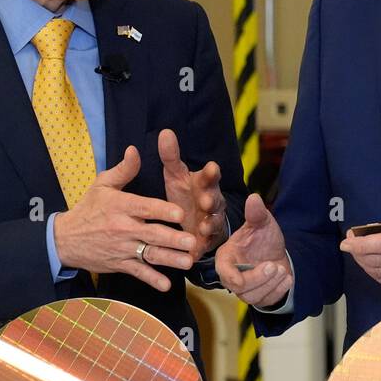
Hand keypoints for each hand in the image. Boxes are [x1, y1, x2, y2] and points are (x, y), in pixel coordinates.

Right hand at [52, 145, 196, 291]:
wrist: (64, 239)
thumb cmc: (89, 208)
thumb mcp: (102, 185)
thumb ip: (124, 170)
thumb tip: (135, 150)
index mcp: (121, 206)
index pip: (145, 208)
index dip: (163, 211)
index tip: (180, 213)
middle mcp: (123, 228)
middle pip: (151, 234)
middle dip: (173, 239)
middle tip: (192, 241)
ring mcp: (122, 248)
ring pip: (149, 254)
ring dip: (169, 259)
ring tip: (187, 262)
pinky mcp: (120, 264)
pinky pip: (138, 273)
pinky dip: (151, 279)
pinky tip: (166, 285)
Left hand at [158, 128, 227, 260]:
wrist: (195, 221)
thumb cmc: (185, 194)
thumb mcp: (176, 175)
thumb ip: (171, 156)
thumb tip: (165, 131)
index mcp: (203, 184)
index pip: (210, 175)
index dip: (211, 172)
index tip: (211, 166)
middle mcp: (211, 201)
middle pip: (215, 198)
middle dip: (211, 199)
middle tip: (205, 200)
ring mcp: (211, 220)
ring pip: (214, 221)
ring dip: (210, 223)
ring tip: (204, 226)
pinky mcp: (207, 239)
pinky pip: (207, 243)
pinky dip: (202, 245)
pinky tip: (196, 249)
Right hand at [216, 193, 293, 308]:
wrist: (276, 253)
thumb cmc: (262, 238)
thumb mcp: (262, 224)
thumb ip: (256, 214)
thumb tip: (254, 198)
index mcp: (226, 258)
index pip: (223, 270)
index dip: (230, 276)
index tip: (240, 279)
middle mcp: (232, 276)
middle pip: (239, 287)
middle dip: (257, 278)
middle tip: (273, 266)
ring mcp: (245, 289)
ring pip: (253, 296)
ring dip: (270, 284)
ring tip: (280, 269)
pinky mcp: (259, 297)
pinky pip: (266, 300)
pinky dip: (278, 290)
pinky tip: (286, 278)